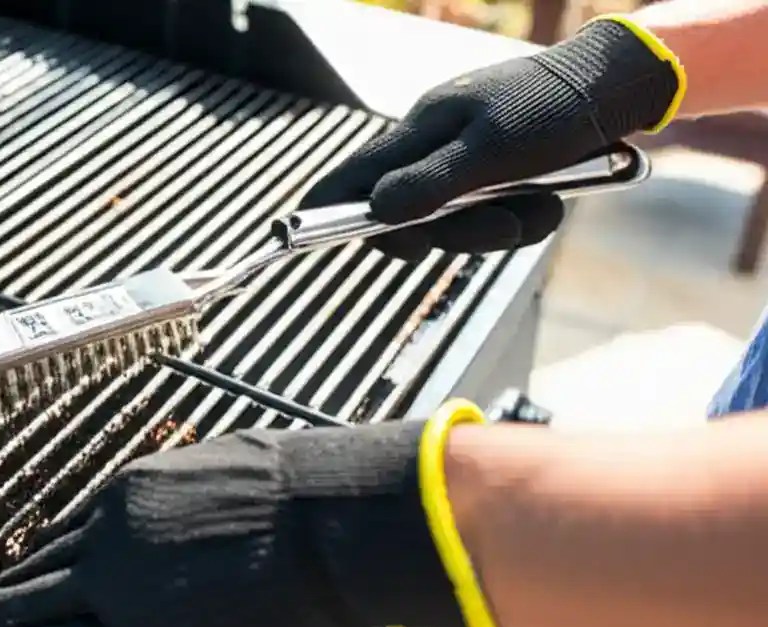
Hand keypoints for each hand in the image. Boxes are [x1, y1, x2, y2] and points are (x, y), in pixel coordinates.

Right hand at [0, 422, 475, 626]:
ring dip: (21, 572)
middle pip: (28, 599)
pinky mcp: (140, 476)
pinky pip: (86, 512)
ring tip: (0, 585)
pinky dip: (66, 533)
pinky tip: (59, 538)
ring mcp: (120, 521)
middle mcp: (112, 579)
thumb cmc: (302, 610)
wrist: (334, 524)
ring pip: (51, 550)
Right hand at [302, 17, 681, 260]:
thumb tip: (375, 213)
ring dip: (497, 228)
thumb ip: (432, 184)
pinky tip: (548, 200)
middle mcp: (433, 150)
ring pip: (455, 223)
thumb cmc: (550, 107)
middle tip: (497, 228)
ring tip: (536, 208)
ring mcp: (464, 164)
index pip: (351, 177)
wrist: (617, 87)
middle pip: (406, 216)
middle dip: (450, 234)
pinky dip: (523, 217)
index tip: (313, 235)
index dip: (329, 210)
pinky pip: (493, 217)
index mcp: (418, 132)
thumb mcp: (491, 149)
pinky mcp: (496, 176)